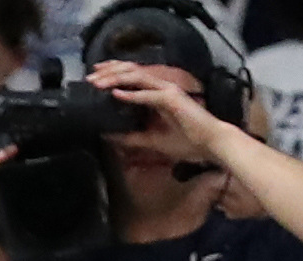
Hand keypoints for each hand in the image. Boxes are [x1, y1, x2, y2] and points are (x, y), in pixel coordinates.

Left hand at [87, 59, 227, 153]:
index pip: (131, 78)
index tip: (94, 78)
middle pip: (131, 72)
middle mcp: (161, 87)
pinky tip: (118, 94)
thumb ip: (132, 138)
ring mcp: (168, 91)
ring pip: (137, 78)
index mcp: (157, 94)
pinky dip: (133, 94)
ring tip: (98, 84)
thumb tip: (109, 137)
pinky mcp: (173, 99)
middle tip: (90, 77)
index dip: (112, 74)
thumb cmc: (189, 142)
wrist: (212, 146)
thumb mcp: (152, 141)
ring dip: (116, 79)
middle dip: (109, 72)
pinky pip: (149, 94)